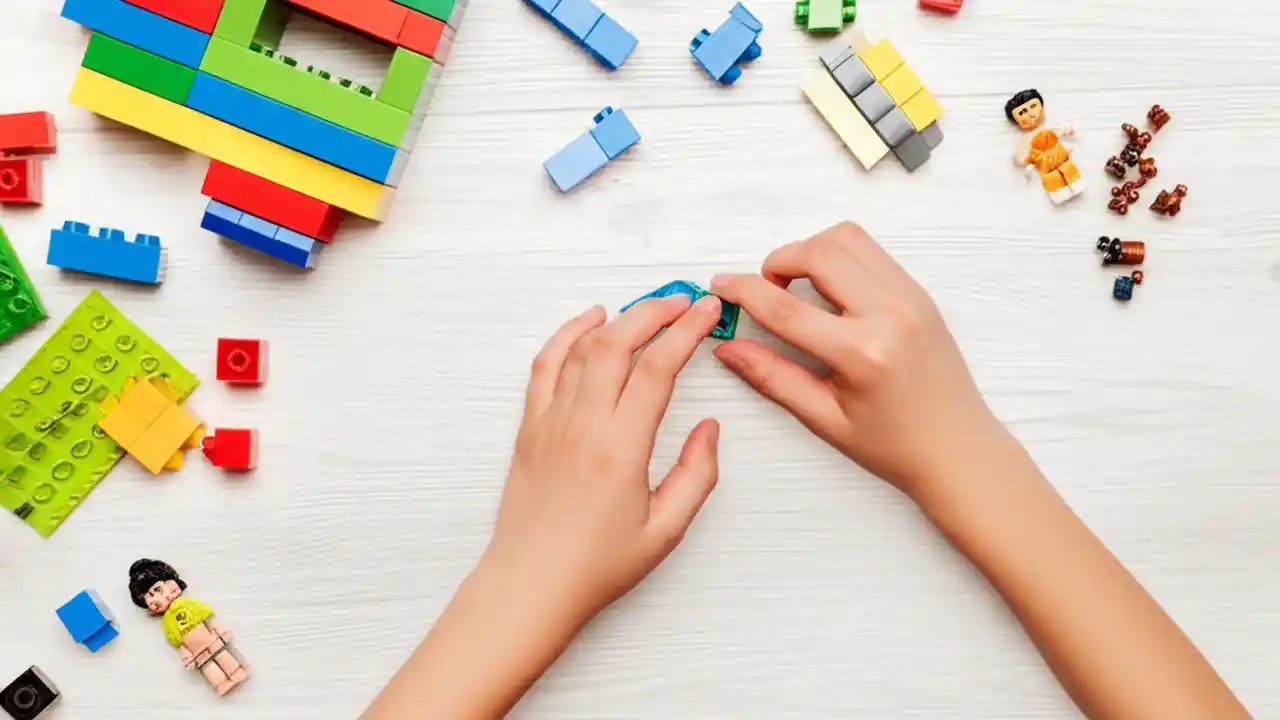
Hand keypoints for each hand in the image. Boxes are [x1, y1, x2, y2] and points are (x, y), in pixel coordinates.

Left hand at [484, 295, 722, 625]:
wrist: (530, 586)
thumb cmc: (594, 566)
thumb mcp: (665, 530)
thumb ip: (696, 474)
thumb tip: (709, 428)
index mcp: (620, 449)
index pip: (658, 368)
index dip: (686, 331)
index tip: (707, 311)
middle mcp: (582, 426)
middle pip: (618, 342)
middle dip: (654, 311)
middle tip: (683, 301)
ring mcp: (550, 422)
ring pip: (582, 347)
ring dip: (618, 319)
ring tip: (647, 308)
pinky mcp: (529, 428)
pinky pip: (546, 366)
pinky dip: (566, 335)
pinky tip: (587, 322)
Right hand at [710, 222, 1005, 499]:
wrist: (959, 449)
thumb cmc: (896, 444)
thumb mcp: (824, 418)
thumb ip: (772, 377)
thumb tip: (728, 348)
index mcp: (862, 353)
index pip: (786, 307)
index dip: (744, 291)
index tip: (721, 286)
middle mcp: (890, 315)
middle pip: (819, 252)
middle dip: (779, 261)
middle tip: (767, 290)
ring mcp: (910, 298)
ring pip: (848, 238)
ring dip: (811, 251)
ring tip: (798, 287)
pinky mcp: (919, 293)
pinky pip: (872, 252)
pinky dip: (840, 257)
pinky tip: (830, 292)